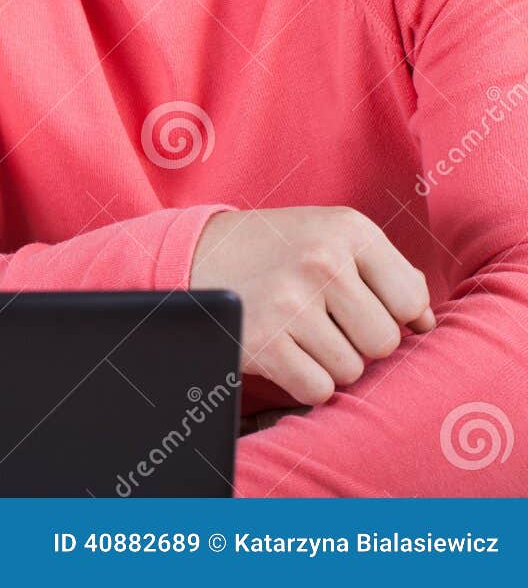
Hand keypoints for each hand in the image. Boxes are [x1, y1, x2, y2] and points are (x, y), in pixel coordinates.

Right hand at [191, 206, 434, 405]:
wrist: (190, 253)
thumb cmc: (274, 250)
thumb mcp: (330, 237)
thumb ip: (388, 273)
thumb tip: (427, 324)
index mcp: (348, 229)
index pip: (410, 300)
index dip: (388, 313)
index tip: (355, 305)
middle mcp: (323, 260)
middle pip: (384, 341)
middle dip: (357, 342)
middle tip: (320, 321)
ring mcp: (291, 301)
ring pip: (351, 369)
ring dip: (327, 362)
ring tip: (296, 332)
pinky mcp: (265, 342)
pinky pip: (318, 389)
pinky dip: (303, 382)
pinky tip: (281, 352)